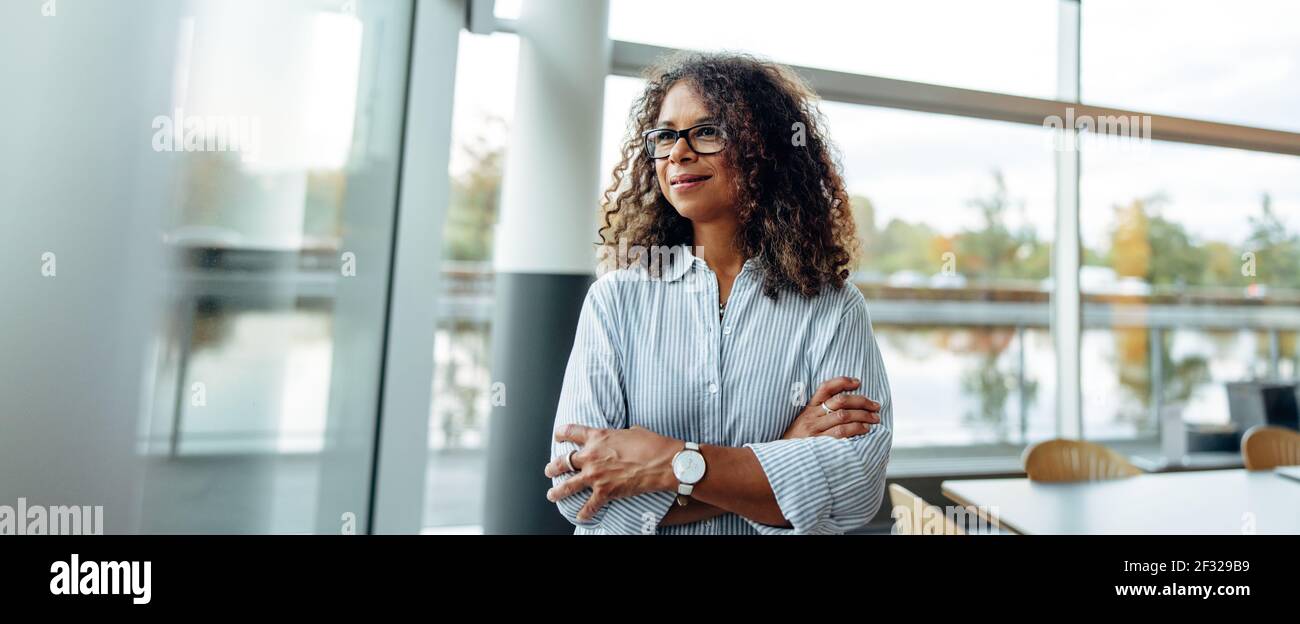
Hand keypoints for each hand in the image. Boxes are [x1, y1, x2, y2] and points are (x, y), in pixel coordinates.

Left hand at [544, 424, 679, 521]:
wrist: (663, 463)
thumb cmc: (652, 444)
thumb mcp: (632, 431)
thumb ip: (620, 435)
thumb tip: (622, 438)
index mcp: (598, 437)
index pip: (572, 431)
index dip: (562, 433)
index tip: (558, 436)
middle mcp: (591, 455)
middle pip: (563, 461)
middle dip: (553, 466)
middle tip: (550, 470)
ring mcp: (596, 475)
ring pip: (568, 485)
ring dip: (557, 491)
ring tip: (552, 494)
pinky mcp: (605, 491)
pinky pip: (589, 505)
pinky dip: (584, 513)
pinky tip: (580, 516)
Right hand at [781, 376, 880, 439]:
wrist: (780, 460)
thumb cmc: (796, 442)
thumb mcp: (802, 423)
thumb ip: (819, 414)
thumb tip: (845, 407)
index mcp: (808, 408)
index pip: (825, 388)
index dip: (842, 382)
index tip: (858, 382)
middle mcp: (811, 416)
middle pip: (840, 401)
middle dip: (862, 401)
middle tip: (876, 406)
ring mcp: (814, 429)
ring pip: (843, 415)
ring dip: (863, 416)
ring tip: (874, 419)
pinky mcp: (818, 442)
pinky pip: (840, 433)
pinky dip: (855, 429)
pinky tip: (864, 430)